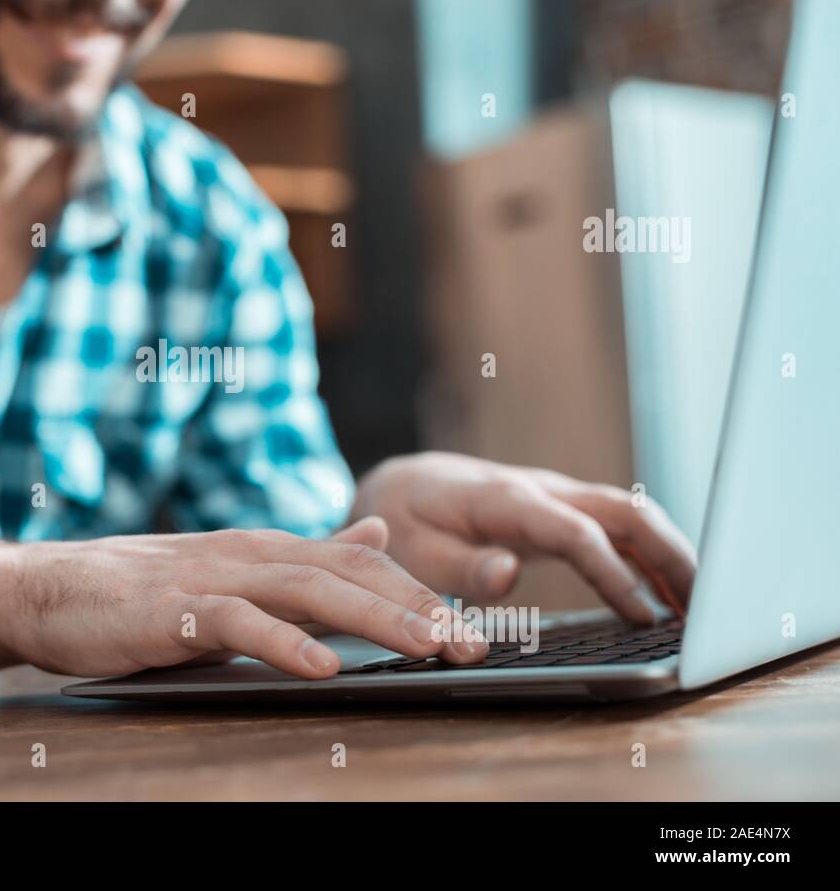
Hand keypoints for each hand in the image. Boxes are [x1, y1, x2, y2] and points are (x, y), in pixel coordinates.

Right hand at [0, 519, 488, 678]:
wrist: (45, 585)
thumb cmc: (140, 589)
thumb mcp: (233, 570)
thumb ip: (305, 559)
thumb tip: (375, 539)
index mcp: (267, 548)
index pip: (359, 566)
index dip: (418, 594)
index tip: (471, 628)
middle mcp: (249, 554)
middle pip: (348, 575)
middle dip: (416, 607)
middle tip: (473, 644)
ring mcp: (211, 578)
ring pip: (308, 591)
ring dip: (373, 619)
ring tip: (427, 647)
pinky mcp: (172, 610)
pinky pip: (238, 624)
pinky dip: (283, 642)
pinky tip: (322, 666)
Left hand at [350, 452, 696, 622]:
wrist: (399, 488)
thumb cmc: (404, 525)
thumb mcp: (414, 552)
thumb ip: (461, 566)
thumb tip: (511, 574)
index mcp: (504, 499)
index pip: (574, 530)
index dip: (613, 572)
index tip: (643, 616)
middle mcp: (539, 490)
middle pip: (623, 510)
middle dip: (670, 554)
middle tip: (706, 608)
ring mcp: (554, 497)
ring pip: (629, 514)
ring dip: (670, 554)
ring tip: (701, 608)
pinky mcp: (559, 512)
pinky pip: (615, 527)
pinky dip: (648, 556)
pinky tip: (668, 594)